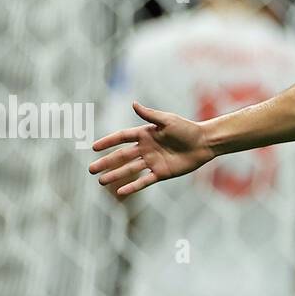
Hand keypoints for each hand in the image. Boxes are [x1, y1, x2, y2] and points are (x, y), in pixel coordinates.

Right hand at [89, 102, 214, 196]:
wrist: (204, 143)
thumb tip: (133, 103)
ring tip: (101, 182)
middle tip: (91, 169)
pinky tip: (121, 192)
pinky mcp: (161, 173)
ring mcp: (152, 162)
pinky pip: (144, 181)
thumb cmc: (187, 129)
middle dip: (106, 163)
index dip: (108, 142)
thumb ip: (150, 115)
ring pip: (129, 170)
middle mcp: (146, 148)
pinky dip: (133, 186)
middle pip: (121, 156)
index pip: (121, 138)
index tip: (93, 147)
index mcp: (145, 134)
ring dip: (115, 175)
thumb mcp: (167, 120)